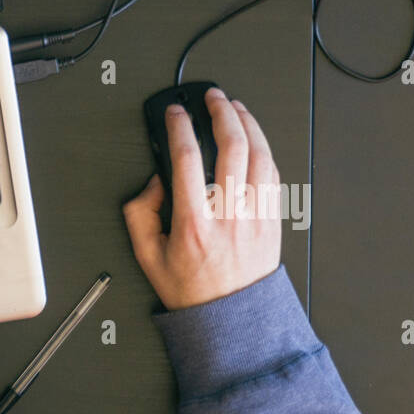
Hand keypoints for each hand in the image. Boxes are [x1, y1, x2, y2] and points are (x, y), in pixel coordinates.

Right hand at [122, 89, 282, 309]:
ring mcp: (255, 214)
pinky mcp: (272, 217)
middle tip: (212, 96)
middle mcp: (228, 214)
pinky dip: (263, 147)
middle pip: (231, 146)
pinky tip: (253, 137)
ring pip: (259, 153)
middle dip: (221, 112)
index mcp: (194, 223)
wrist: (232, 316)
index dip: (180, 128)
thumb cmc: (192, 289)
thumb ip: (140, 215)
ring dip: (248, 123)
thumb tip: (155, 183)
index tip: (175, 114)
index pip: (187, 159)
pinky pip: (273, 172)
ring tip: (235, 107)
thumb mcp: (147, 257)